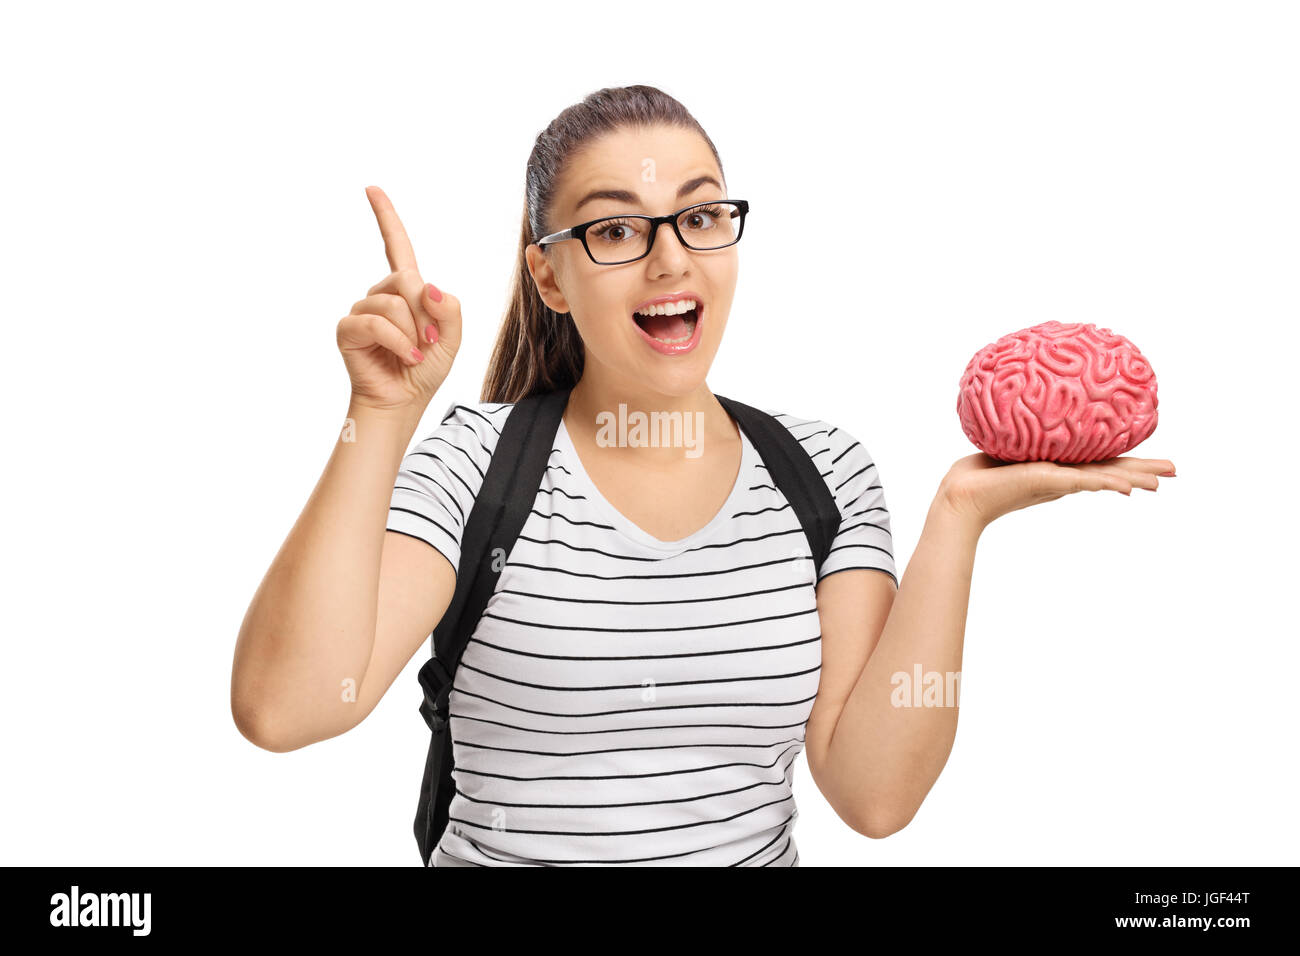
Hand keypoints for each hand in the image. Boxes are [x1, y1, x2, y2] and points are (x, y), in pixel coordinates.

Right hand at [336, 186, 461, 412]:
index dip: (385, 217)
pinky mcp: (349, 329)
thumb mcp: (452, 338)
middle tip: (429, 339)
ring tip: (414, 353)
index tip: (372, 189)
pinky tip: (405, 357)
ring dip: (412, 331)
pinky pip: (375, 322)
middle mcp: (381, 295)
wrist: (403, 401)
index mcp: (406, 291)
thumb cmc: (424, 370)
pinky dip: (397, 341)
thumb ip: (450, 309)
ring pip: (393, 302)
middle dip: (425, 311)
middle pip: (406, 278)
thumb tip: (427, 285)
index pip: (396, 246)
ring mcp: (362, 310)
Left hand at [938, 452, 1176, 529]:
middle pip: (1113, 472)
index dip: (1128, 462)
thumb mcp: (1012, 444)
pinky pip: (1083, 481)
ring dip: (1135, 478)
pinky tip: (1128, 488)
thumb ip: (1029, 432)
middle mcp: (1065, 476)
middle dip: (1144, 470)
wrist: (962, 493)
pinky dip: (1106, 484)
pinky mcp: (1048, 482)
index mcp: (1061, 467)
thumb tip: (1036, 406)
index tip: (1156, 463)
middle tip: (1176, 471)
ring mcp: (1059, 481)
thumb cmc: (981, 472)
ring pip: (1106, 479)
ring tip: (1162, 481)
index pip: (1102, 463)